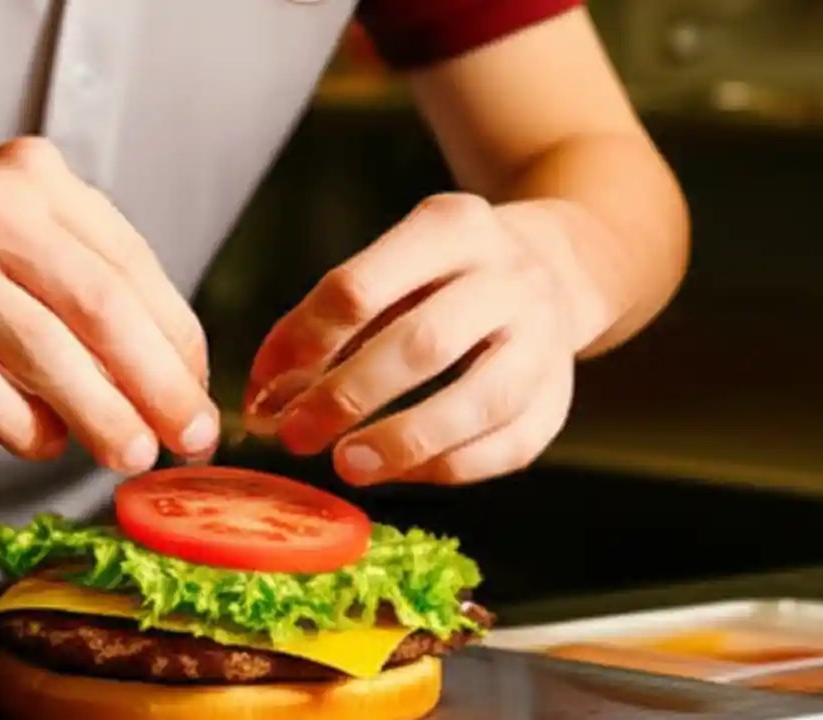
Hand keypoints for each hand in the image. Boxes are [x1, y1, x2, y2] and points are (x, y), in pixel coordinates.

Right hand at [0, 137, 217, 472]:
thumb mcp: (2, 215)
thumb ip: (73, 275)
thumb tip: (149, 377)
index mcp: (34, 178)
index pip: (134, 266)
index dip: (177, 339)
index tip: (197, 390)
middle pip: (103, 308)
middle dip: (159, 383)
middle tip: (189, 436)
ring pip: (45, 351)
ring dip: (101, 413)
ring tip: (130, 454)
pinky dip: (20, 422)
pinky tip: (45, 444)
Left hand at [244, 193, 608, 485]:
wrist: (558, 268)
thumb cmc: (443, 277)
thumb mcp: (388, 268)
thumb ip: (324, 327)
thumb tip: (264, 400)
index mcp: (452, 227)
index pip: (361, 288)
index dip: (303, 342)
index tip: (263, 387)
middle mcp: (508, 277)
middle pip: (423, 344)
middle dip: (348, 396)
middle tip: (296, 436)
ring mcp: (544, 338)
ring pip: (478, 401)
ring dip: (402, 440)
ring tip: (345, 465)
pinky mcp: (559, 397)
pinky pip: (506, 445)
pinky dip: (445, 466)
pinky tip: (397, 471)